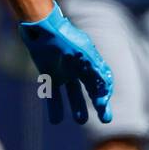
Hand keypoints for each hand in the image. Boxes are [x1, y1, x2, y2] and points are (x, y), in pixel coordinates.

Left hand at [20, 3, 112, 124]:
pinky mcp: (48, 74)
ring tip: (81, 121)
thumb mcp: (84, 55)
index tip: (102, 108)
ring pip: (73, 94)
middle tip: (106, 120)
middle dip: (99, 105)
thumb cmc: (65, 39)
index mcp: (90, 63)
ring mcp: (64, 72)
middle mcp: (78, 69)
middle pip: (91, 90)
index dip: (104, 97)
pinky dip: (54, 108)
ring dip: (77, 107)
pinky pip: (53, 94)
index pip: (102, 84)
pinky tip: (56, 121)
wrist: (42, 28)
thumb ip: (96, 71)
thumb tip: (106, 92)